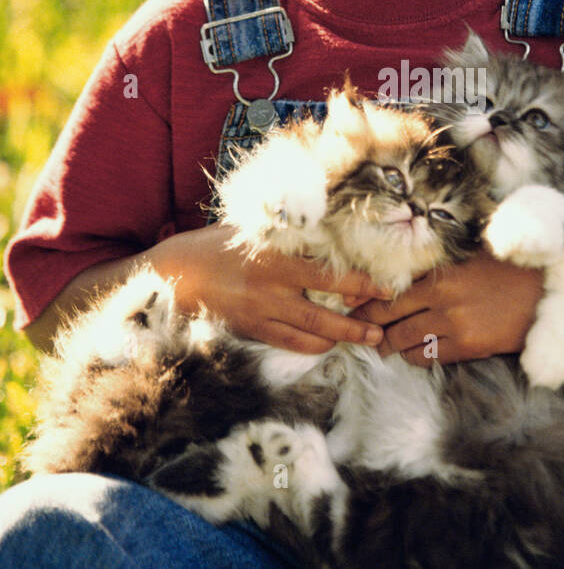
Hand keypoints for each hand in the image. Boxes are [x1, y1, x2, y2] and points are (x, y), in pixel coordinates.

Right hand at [150, 224, 388, 352]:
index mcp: (274, 259)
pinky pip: (288, 343)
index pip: (326, 274)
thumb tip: (328, 223)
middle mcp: (269, 289)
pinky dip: (311, 345)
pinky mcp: (251, 330)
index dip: (359, 282)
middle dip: (356, 323)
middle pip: (322, 312)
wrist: (173, 275)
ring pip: (309, 334)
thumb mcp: (253, 229)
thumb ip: (289, 231)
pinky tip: (328, 344)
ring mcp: (259, 314)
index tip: (385, 285)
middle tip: (381, 329)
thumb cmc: (217, 244)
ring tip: (366, 339)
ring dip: (340, 338)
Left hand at [353, 250, 563, 367]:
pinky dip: (415, 356)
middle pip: (388, 317)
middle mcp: (443, 298)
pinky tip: (412, 352)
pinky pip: (429, 357)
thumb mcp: (472, 254)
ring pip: (404, 341)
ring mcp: (456, 325)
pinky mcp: (470, 347)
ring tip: (382, 343)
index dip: (365, 299)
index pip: (389, 289)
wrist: (552, 293)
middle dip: (369, 325)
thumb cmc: (512, 267)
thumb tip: (402, 267)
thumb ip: (439, 262)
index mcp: (442, 271)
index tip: (349, 302)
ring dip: (390, 344)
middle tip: (357, 329)